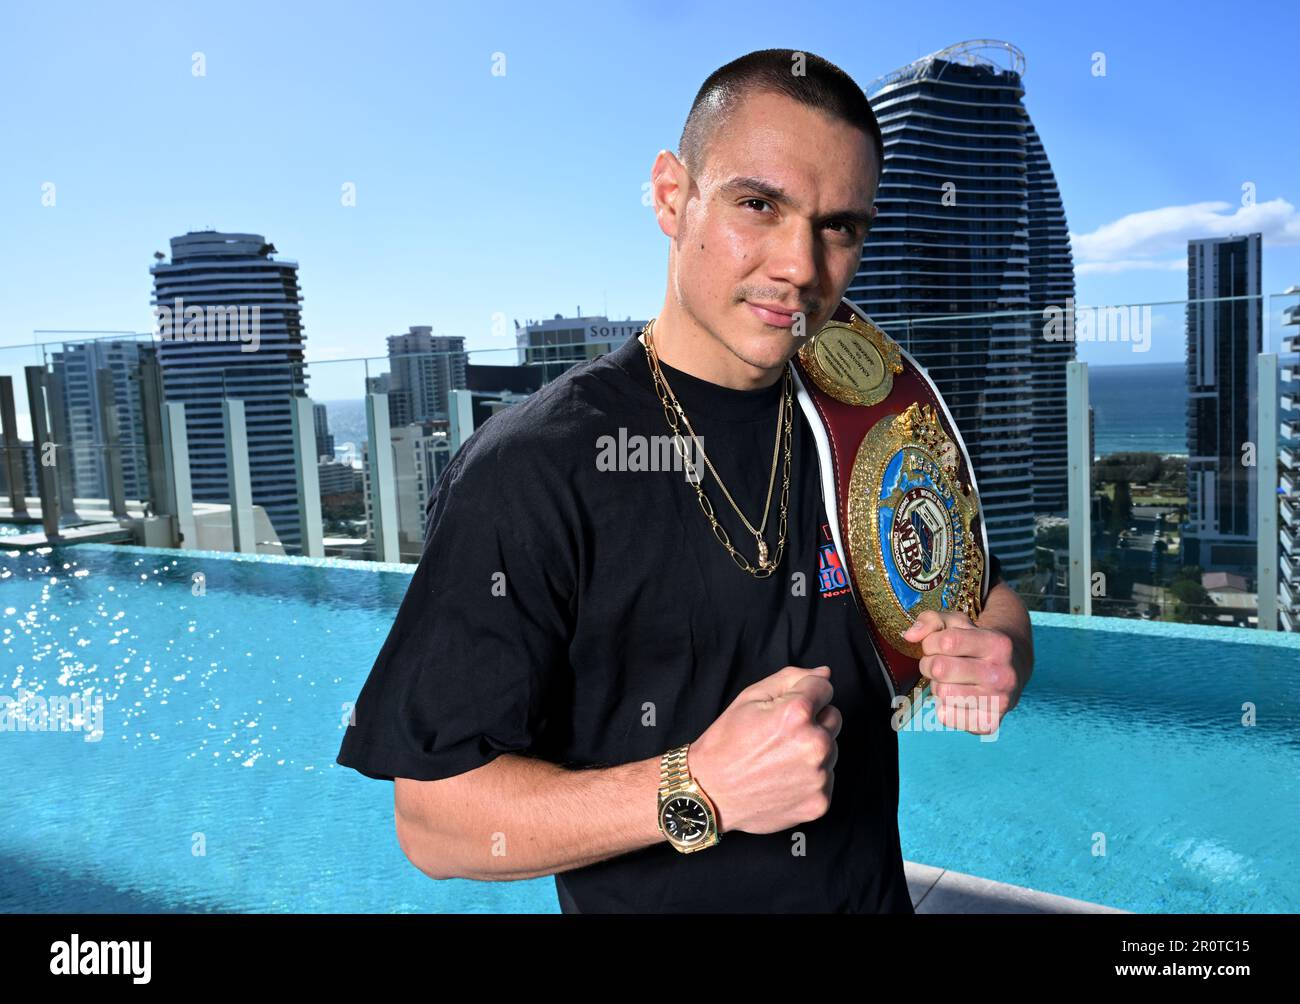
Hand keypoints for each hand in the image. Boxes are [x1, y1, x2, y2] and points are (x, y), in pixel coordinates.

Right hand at [688, 665, 840, 834]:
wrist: (710, 793)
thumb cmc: (726, 742)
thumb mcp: (750, 698)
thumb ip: (791, 678)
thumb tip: (824, 673)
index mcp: (797, 714)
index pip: (825, 688)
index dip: (803, 694)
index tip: (786, 709)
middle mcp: (814, 745)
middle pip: (833, 718)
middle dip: (812, 721)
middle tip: (780, 736)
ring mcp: (819, 777)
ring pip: (831, 749)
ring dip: (812, 750)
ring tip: (779, 760)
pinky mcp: (820, 802)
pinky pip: (827, 778)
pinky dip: (810, 778)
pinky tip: (783, 780)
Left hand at [901, 609, 1020, 734]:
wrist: (1011, 672)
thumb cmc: (976, 644)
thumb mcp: (958, 623)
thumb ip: (931, 620)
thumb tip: (910, 636)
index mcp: (997, 644)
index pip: (946, 642)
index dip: (930, 643)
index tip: (935, 645)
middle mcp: (1002, 675)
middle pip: (940, 668)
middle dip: (930, 664)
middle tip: (938, 664)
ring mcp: (998, 702)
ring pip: (942, 693)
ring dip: (937, 686)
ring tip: (949, 680)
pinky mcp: (989, 724)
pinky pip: (946, 717)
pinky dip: (943, 707)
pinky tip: (955, 698)